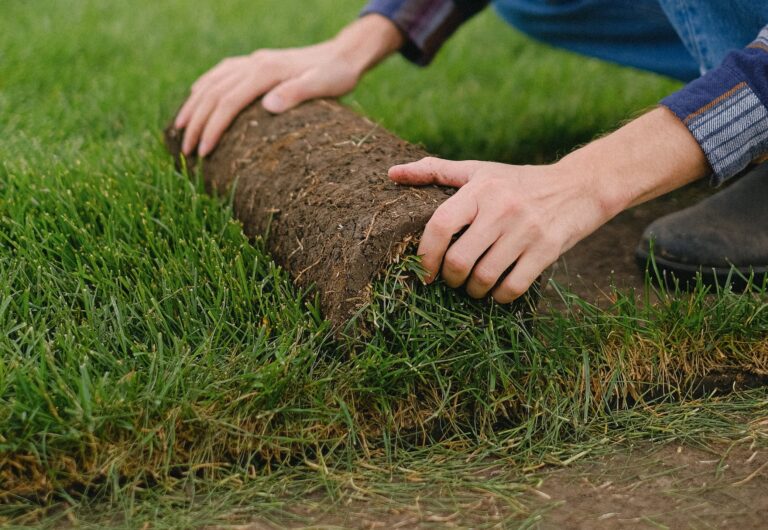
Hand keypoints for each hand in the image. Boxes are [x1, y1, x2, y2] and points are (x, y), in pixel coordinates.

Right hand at [174, 14, 402, 156]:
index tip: (203, 153)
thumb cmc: (337, 76)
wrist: (344, 55)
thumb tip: (268, 106)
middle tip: (186, 151)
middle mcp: (254, 63)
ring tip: (180, 129)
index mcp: (266, 71)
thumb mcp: (324, 85)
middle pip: (214, 93)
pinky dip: (205, 85)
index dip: (212, 128)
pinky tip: (196, 96)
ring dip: (194, 106)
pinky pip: (221, 72)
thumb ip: (297, 93)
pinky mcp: (257, 63)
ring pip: (212, 82)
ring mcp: (253, 61)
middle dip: (196, 123)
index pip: (228, 102)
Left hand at [389, 157, 614, 302]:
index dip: (426, 254)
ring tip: (472, 287)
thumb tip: (392, 173)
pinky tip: (497, 291)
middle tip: (451, 279)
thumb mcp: (479, 171)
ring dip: (473, 291)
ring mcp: (526, 230)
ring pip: (484, 278)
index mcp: (480, 189)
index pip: (440, 225)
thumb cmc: (519, 181)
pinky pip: (513, 287)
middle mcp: (502, 208)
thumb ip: (435, 171)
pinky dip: (499, 297)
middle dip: (449, 279)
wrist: (580, 186)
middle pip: (459, 260)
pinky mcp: (547, 250)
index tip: (424, 270)